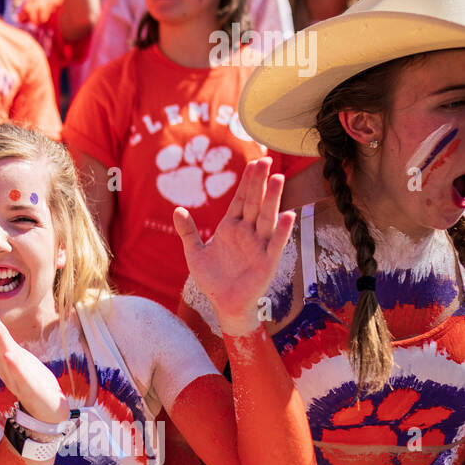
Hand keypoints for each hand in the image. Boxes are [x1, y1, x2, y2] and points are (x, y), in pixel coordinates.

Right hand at [0, 301, 67, 423]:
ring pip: (7, 357)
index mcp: (5, 359)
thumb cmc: (32, 381)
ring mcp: (17, 379)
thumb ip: (6, 342)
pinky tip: (9, 355)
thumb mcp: (19, 357)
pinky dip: (14, 366)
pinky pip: (21, 376)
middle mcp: (7, 368)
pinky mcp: (30, 390)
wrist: (48, 411)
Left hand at [174, 157, 294, 336]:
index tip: (256, 162)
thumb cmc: (212, 279)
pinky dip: (282, 231)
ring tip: (278, 179)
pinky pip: (276, 244)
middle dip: (260, 182)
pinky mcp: (267, 262)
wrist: (223, 304)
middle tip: (267, 160)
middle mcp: (248, 233)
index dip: (247, 181)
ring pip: (267, 218)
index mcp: (231, 227)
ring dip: (273, 199)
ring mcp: (259, 246)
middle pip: (255, 203)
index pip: (241, 199)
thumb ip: (187, 232)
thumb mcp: (194, 253)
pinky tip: (287, 215)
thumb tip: (177, 209)